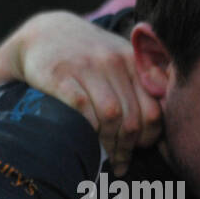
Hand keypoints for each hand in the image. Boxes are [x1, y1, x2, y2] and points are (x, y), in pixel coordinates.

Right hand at [0, 10, 160, 175]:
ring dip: (108, 145)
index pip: (154, 110)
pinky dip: (86, 130)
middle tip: (120, 164)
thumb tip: (157, 124)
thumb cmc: (84, 56)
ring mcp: (86, 68)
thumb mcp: (118, 58)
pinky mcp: (60, 76)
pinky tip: (84, 142)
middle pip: (132, 118)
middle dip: (127, 149)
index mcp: (133, 61)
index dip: (149, 139)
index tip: (138, 151)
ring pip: (111, 116)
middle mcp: (113, 62)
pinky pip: (82, 109)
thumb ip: (141, 82)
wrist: (42, 33)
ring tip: (104, 159)